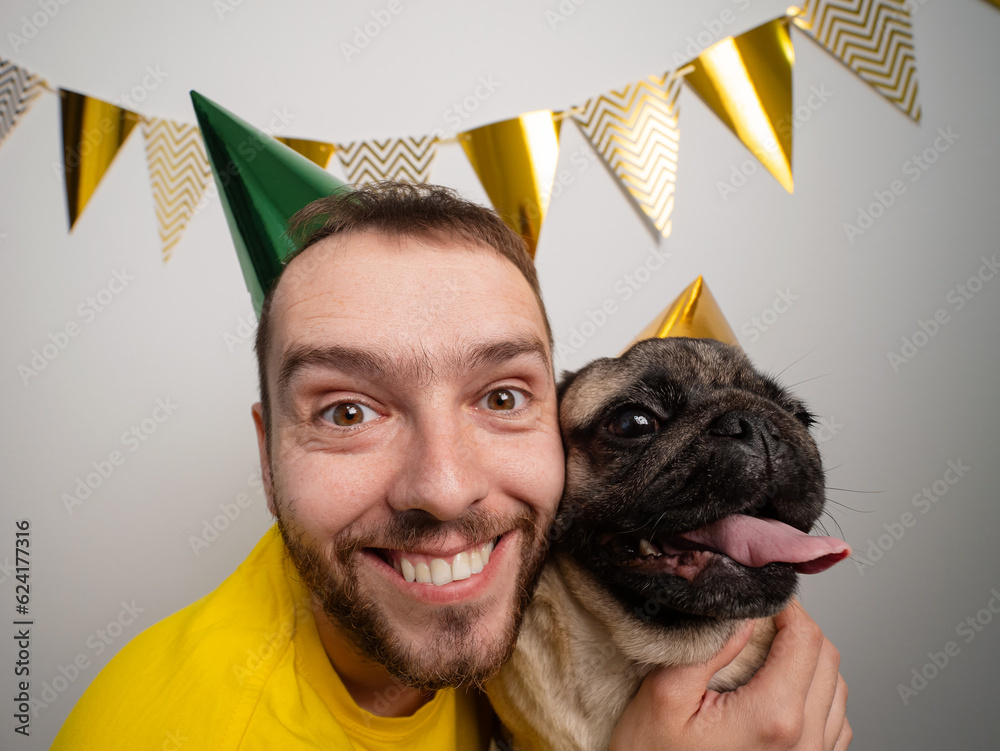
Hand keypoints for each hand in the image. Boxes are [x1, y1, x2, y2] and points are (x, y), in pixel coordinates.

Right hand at [610, 599, 850, 749]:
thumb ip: (711, 650)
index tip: (764, 596)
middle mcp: (805, 742)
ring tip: (772, 652)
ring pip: (837, 689)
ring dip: (811, 662)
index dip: (788, 607)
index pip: (806, 640)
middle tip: (764, 617)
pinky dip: (818, 695)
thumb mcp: (665, 696)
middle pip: (827, 659)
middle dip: (798, 629)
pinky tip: (784, 691)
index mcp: (773, 717)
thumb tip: (744, 618)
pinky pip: (835, 723)